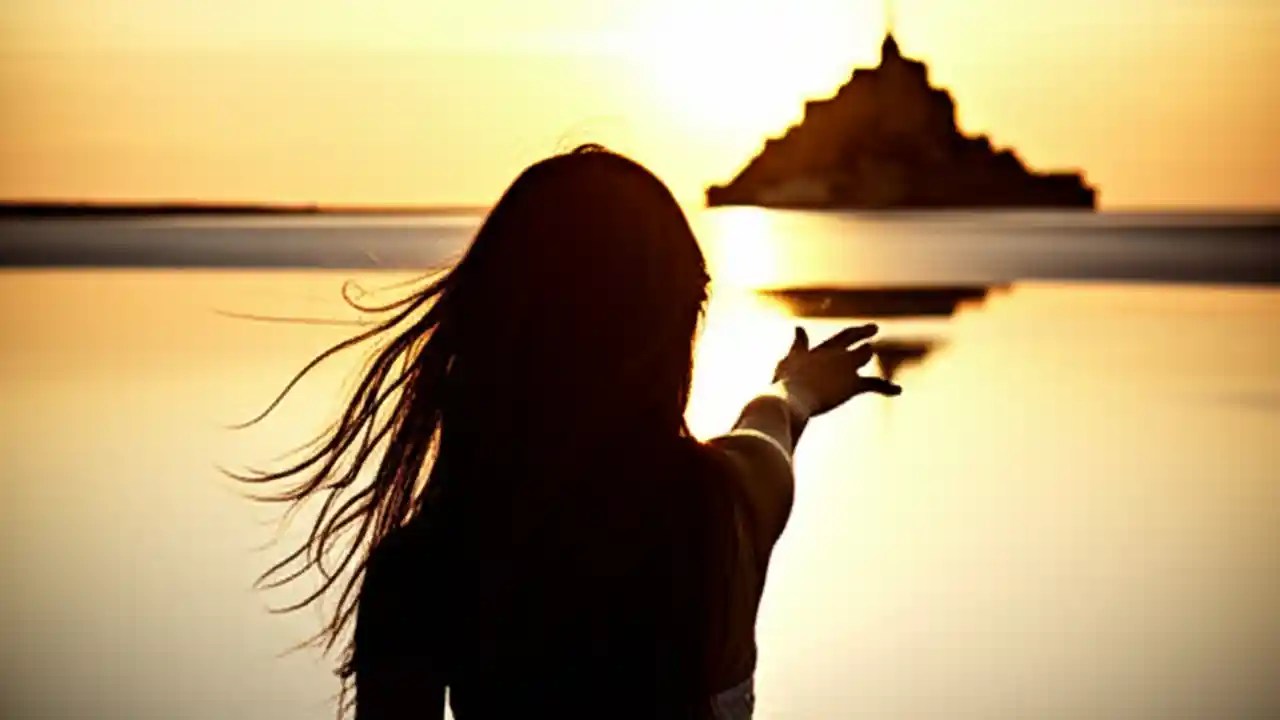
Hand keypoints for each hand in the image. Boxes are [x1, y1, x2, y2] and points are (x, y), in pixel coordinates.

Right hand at [773, 324, 901, 415]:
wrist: (791, 397)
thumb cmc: (784, 384)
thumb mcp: (788, 361)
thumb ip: (799, 345)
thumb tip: (799, 327)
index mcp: (820, 349)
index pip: (840, 338)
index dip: (851, 333)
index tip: (858, 329)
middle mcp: (836, 353)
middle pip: (854, 337)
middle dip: (864, 332)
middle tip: (874, 327)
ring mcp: (846, 366)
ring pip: (864, 354)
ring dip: (866, 355)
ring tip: (869, 352)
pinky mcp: (853, 383)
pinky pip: (876, 384)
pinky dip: (887, 387)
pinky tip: (898, 390)